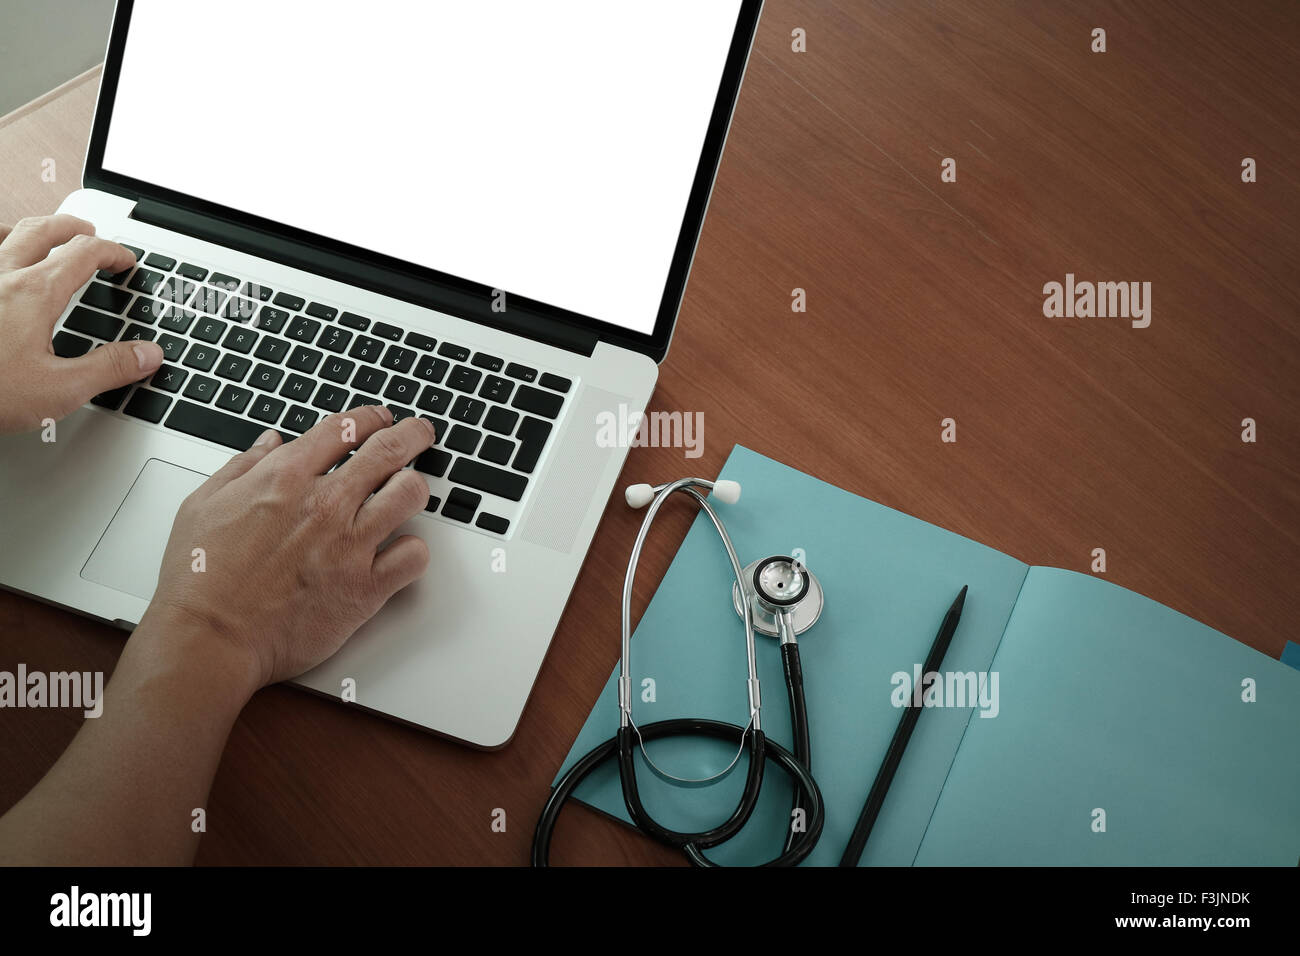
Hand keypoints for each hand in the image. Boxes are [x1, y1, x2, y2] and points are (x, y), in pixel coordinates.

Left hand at [0, 214, 163, 433]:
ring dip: (32, 230)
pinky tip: (3, 263)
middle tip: (91, 234)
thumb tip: (147, 354)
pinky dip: (0, 247)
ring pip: (7, 234)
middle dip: (73, 227)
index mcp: (35, 294)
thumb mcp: (60, 390)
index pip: (84, 253)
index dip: (112, 253)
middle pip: (44, 230)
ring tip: (45, 237)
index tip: (125, 261)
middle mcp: (2, 277)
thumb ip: (109, 368)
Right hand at [143, 405, 434, 693]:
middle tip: (420, 433)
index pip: (344, 428)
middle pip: (389, 450)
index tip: (379, 420)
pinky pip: (414, 556)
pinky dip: (413, 551)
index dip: (369, 418)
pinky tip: (400, 551)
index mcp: (286, 477)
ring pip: (411, 493)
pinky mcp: (365, 587)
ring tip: (410, 491)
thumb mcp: (203, 504)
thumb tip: (270, 441)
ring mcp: (349, 544)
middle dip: (412, 435)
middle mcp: (324, 504)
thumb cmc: (199, 579)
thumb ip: (243, 467)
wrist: (208, 639)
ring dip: (415, 487)